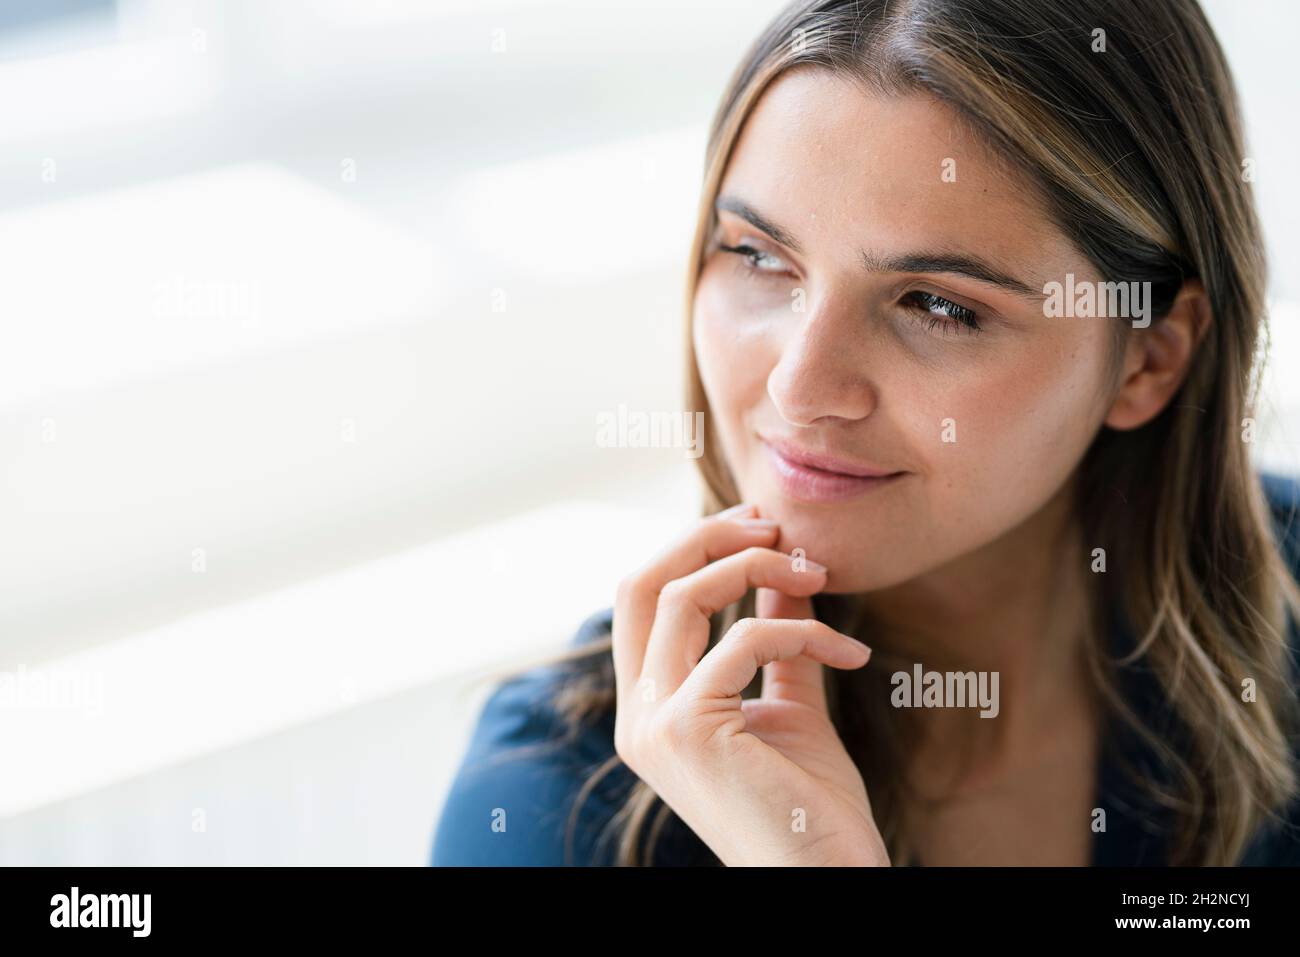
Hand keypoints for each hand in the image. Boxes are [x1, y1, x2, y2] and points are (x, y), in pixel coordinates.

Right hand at [611, 503, 890, 866]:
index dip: (694, 549)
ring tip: (819, 573)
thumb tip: (782, 570)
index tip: (759, 528)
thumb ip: (777, 637)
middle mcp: (637, 714)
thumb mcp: (789, 702)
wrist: (825, 877)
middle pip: (642, 582)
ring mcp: (653, 723)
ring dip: (759, 567)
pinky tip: (851, 654)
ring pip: (682, 595)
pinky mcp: (688, 729)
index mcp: (649, 707)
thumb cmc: (809, 806)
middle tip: (774, 523)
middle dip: (707, 537)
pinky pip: (746, 639)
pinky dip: (803, 630)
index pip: (643, 600)